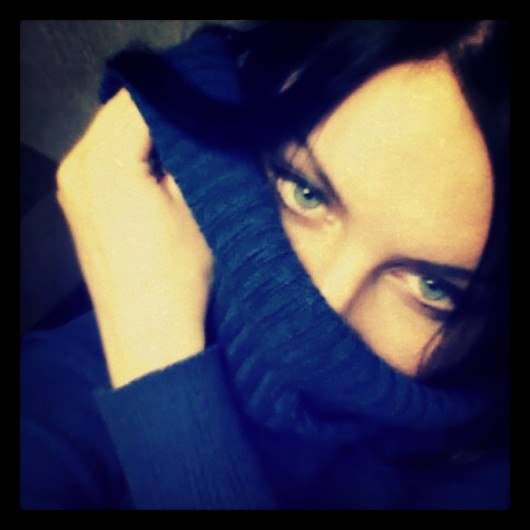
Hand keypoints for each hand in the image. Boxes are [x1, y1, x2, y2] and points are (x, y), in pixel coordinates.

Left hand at [56, 89, 212, 387]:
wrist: (147, 333)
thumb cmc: (177, 272)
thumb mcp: (196, 204)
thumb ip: (191, 152)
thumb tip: (196, 123)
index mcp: (102, 161)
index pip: (141, 102)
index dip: (181, 97)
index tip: (212, 102)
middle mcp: (75, 165)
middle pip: (119, 114)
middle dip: (161, 112)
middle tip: (203, 119)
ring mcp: (71, 185)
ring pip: (109, 134)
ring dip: (145, 132)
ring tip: (185, 141)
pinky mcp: (77, 203)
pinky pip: (102, 158)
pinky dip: (130, 152)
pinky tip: (157, 165)